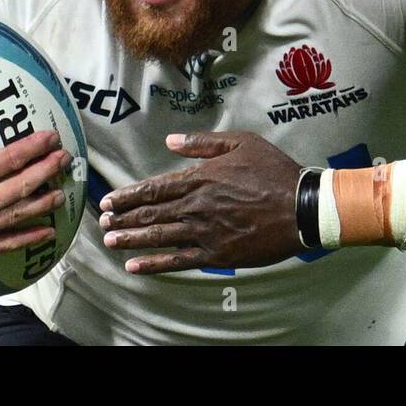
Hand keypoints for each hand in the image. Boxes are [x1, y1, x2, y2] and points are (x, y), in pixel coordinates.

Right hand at [0, 106, 70, 264]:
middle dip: (48, 170)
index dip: (36, 147)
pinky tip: (48, 231)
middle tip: (65, 158)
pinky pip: (6, 245)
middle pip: (23, 186)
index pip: (11, 159)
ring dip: (45, 202)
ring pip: (19, 215)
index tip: (53, 137)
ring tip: (62, 190)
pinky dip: (30, 237)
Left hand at [99, 131, 303, 274]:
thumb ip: (203, 143)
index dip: (129, 195)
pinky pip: (178, 260)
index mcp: (201, 178)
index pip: (155, 188)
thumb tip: (171, 140)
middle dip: (124, 218)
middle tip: (104, 222)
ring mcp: (205, 232)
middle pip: (151, 213)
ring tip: (110, 241)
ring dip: (131, 239)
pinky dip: (154, 264)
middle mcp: (197, 206)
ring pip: (159, 237)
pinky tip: (135, 265)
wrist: (301, 207)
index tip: (110, 200)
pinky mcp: (216, 254)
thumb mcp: (241, 142)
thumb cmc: (274, 171)